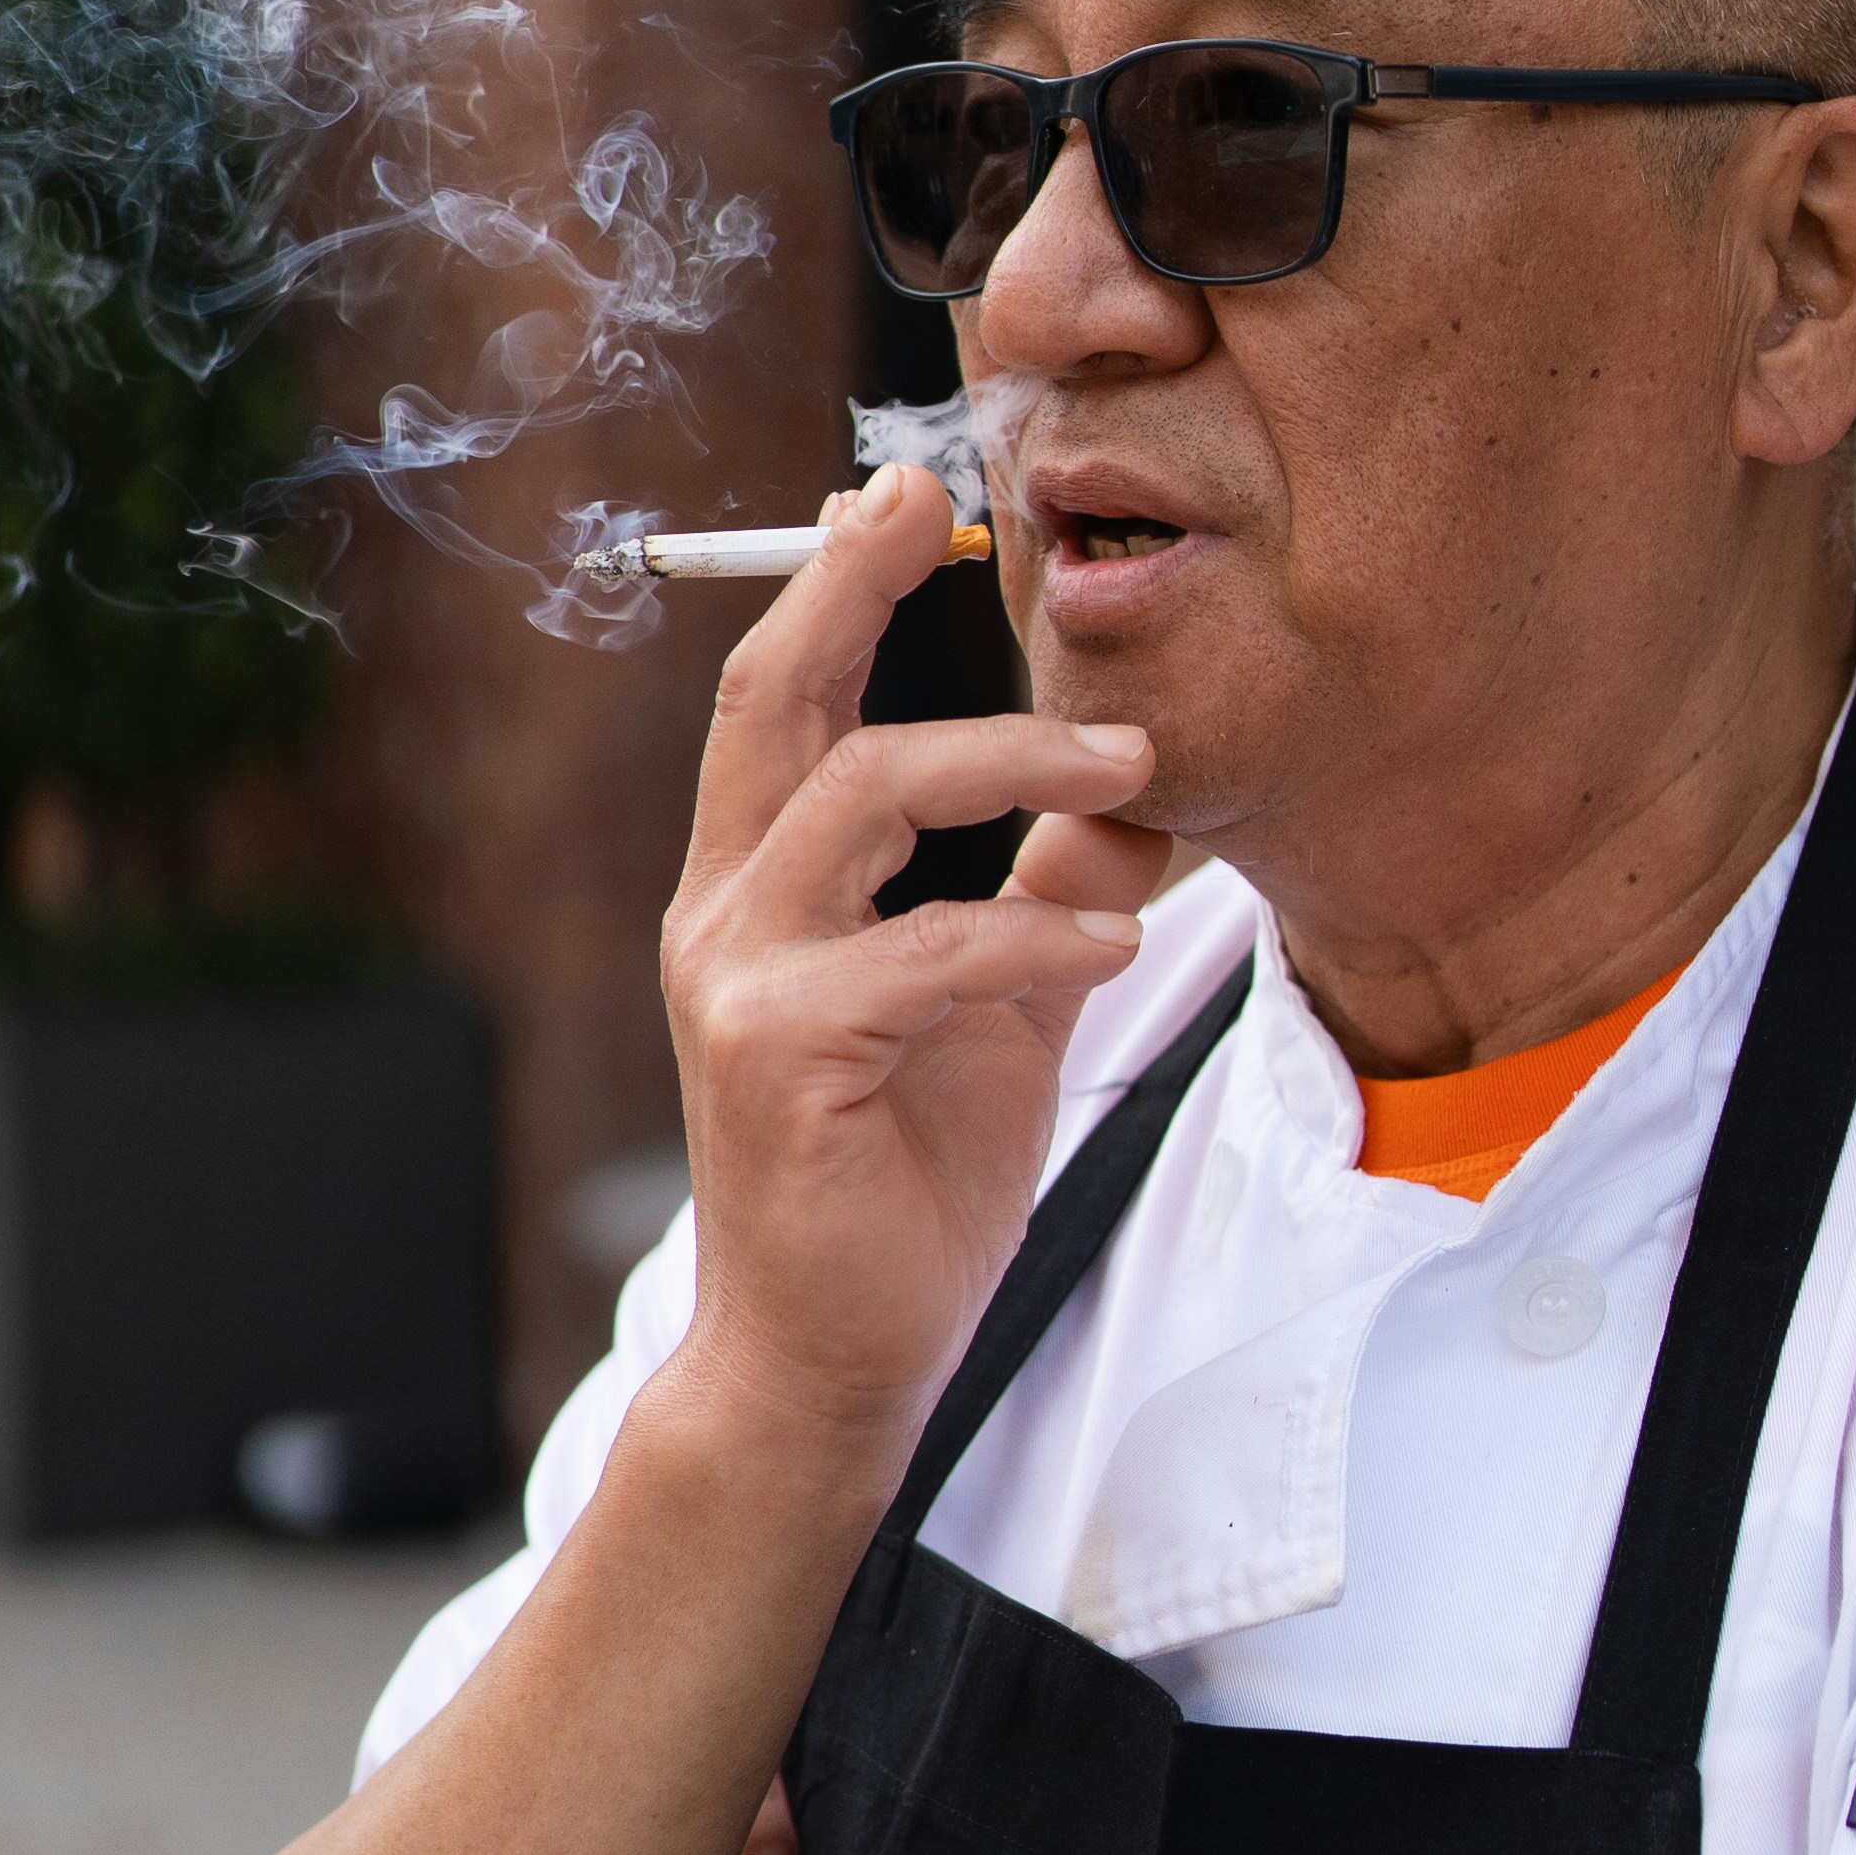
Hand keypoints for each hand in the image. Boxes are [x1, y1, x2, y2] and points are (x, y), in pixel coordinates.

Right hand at [661, 466, 1177, 1459]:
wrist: (838, 1358)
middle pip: (776, 702)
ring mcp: (737, 980)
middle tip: (934, 506)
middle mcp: (723, 915)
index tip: (897, 496)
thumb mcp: (994, 1016)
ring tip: (1132, 763)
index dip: (829, 589)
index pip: (781, 706)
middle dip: (847, 586)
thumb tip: (1126, 810)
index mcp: (759, 892)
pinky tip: (1117, 949)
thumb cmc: (899, 1188)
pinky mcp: (778, 1055)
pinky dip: (1034, 935)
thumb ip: (1041, 900)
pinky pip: (924, 951)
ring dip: (1009, 757)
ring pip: (862, 797)